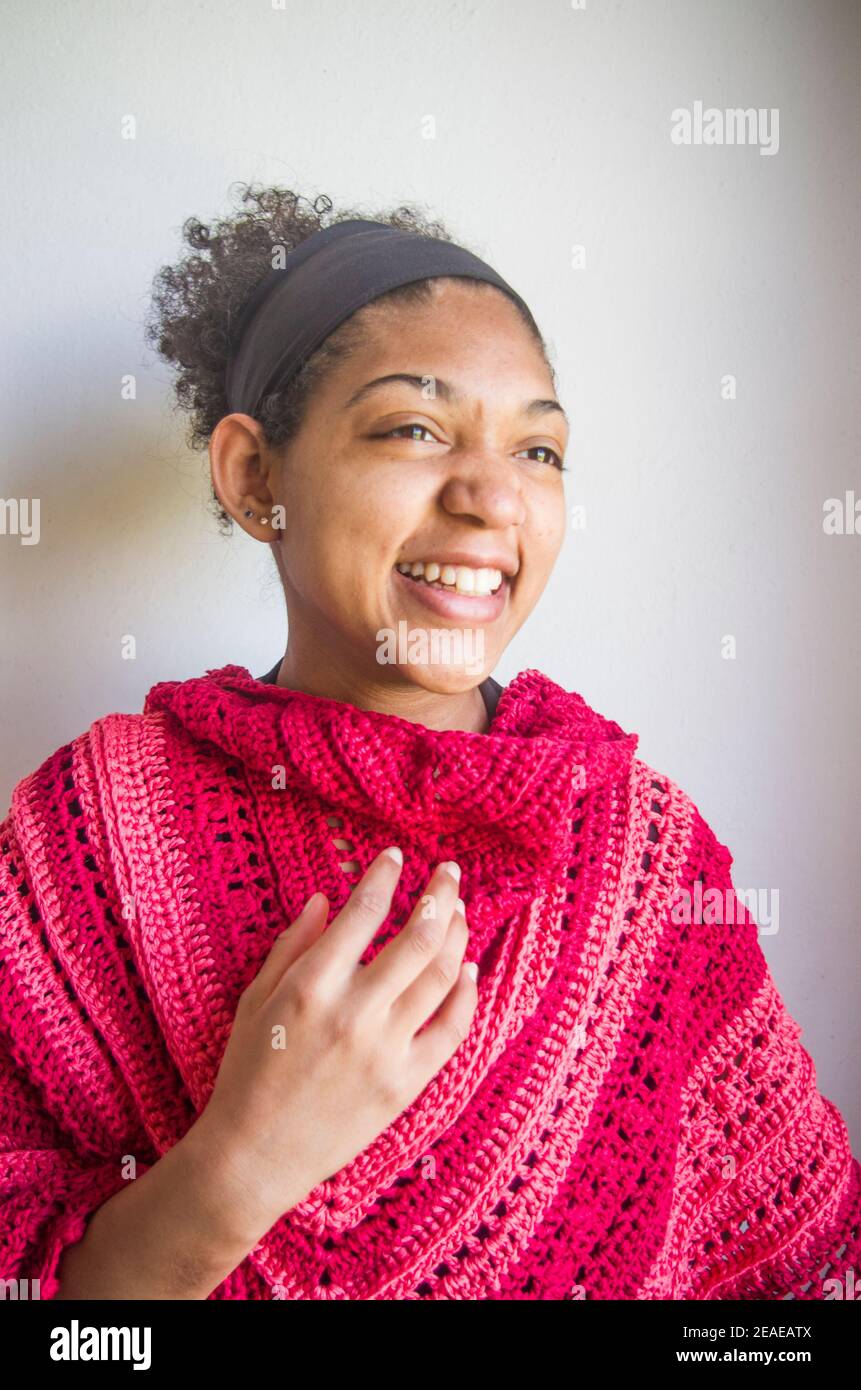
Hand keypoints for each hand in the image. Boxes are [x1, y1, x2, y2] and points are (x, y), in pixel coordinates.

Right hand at [190, 847, 476, 1241]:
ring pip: (441, 975)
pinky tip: (468, 970)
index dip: (385, 876)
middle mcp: (354, 1011)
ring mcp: (385, 1049)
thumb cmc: (247, 1073)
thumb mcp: (254, 999)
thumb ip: (292, 945)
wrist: (253, 1156)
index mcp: (311, 984)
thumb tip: (326, 900)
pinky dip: (466, 995)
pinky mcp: (405, 1084)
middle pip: (418, 936)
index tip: (396, 856)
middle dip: (440, 894)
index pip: (363, 911)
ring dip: (458, 935)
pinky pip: (451, 1030)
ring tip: (461, 911)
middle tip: (449, 872)